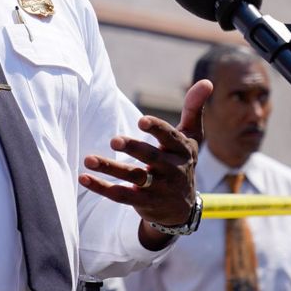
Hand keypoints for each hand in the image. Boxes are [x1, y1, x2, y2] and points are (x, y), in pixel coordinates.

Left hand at [79, 79, 211, 249]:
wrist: (182, 209)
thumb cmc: (181, 162)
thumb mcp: (190, 138)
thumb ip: (193, 110)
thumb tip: (206, 81)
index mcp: (182, 151)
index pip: (170, 138)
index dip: (157, 130)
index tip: (141, 121)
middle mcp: (172, 170)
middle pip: (151, 158)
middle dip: (134, 148)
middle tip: (114, 140)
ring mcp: (158, 188)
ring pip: (133, 177)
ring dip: (110, 168)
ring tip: (88, 159)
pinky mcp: (143, 203)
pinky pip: (121, 195)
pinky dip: (101, 188)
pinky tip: (83, 177)